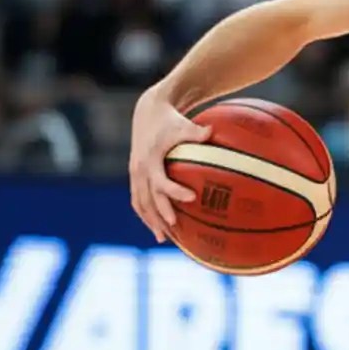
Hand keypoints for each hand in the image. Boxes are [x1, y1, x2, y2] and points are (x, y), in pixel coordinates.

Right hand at [128, 86, 211, 242]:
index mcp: (150, 159)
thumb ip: (197, 132)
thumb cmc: (170, 119)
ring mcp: (135, 173)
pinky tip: (156, 227)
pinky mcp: (135, 175)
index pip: (160, 181)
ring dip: (150, 220)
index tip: (192, 198)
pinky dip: (145, 214)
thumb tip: (213, 132)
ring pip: (140, 203)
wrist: (148, 111)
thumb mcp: (183, 124)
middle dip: (159, 215)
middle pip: (147, 198)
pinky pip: (137, 199)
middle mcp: (139, 169)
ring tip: (163, 238)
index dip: (174, 191)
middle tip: (175, 230)